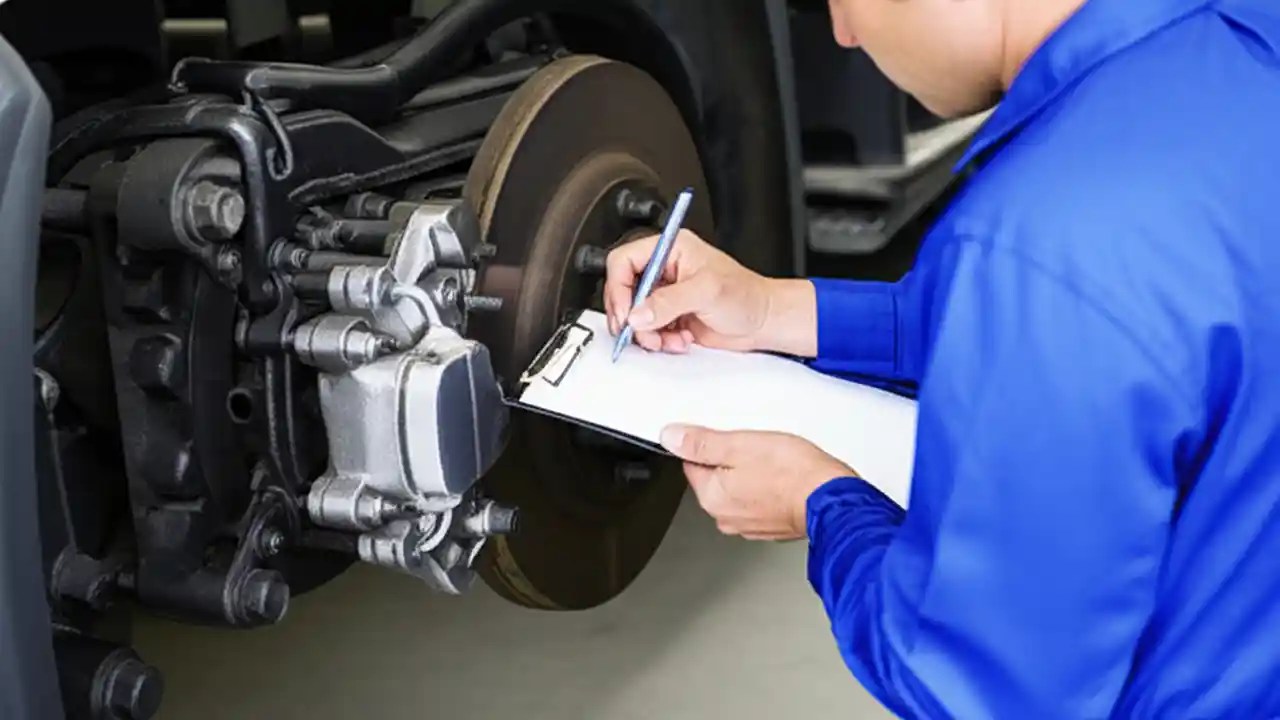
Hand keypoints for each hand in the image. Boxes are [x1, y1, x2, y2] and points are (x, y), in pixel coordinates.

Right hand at [603, 230, 816, 356]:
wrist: (763, 321)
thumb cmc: (746, 295)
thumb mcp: (707, 291)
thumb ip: (669, 302)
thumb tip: (638, 314)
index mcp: (670, 249)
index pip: (624, 261)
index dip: (618, 287)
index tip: (626, 312)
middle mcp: (664, 270)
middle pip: (623, 290)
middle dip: (631, 316)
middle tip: (641, 332)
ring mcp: (665, 295)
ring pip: (633, 315)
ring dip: (647, 333)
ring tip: (666, 340)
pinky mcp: (668, 317)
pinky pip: (647, 330)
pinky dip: (658, 341)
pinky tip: (679, 341)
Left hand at [660, 424, 856, 540]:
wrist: (831, 498)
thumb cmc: (792, 473)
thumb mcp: (739, 445)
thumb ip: (701, 443)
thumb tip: (671, 437)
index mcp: (712, 497)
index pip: (693, 464)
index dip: (712, 446)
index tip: (731, 440)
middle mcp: (727, 517)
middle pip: (716, 478)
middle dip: (732, 461)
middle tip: (756, 450)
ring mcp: (750, 525)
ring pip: (740, 489)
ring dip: (752, 475)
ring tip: (773, 464)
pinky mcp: (773, 526)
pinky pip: (761, 501)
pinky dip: (769, 489)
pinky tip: (783, 478)